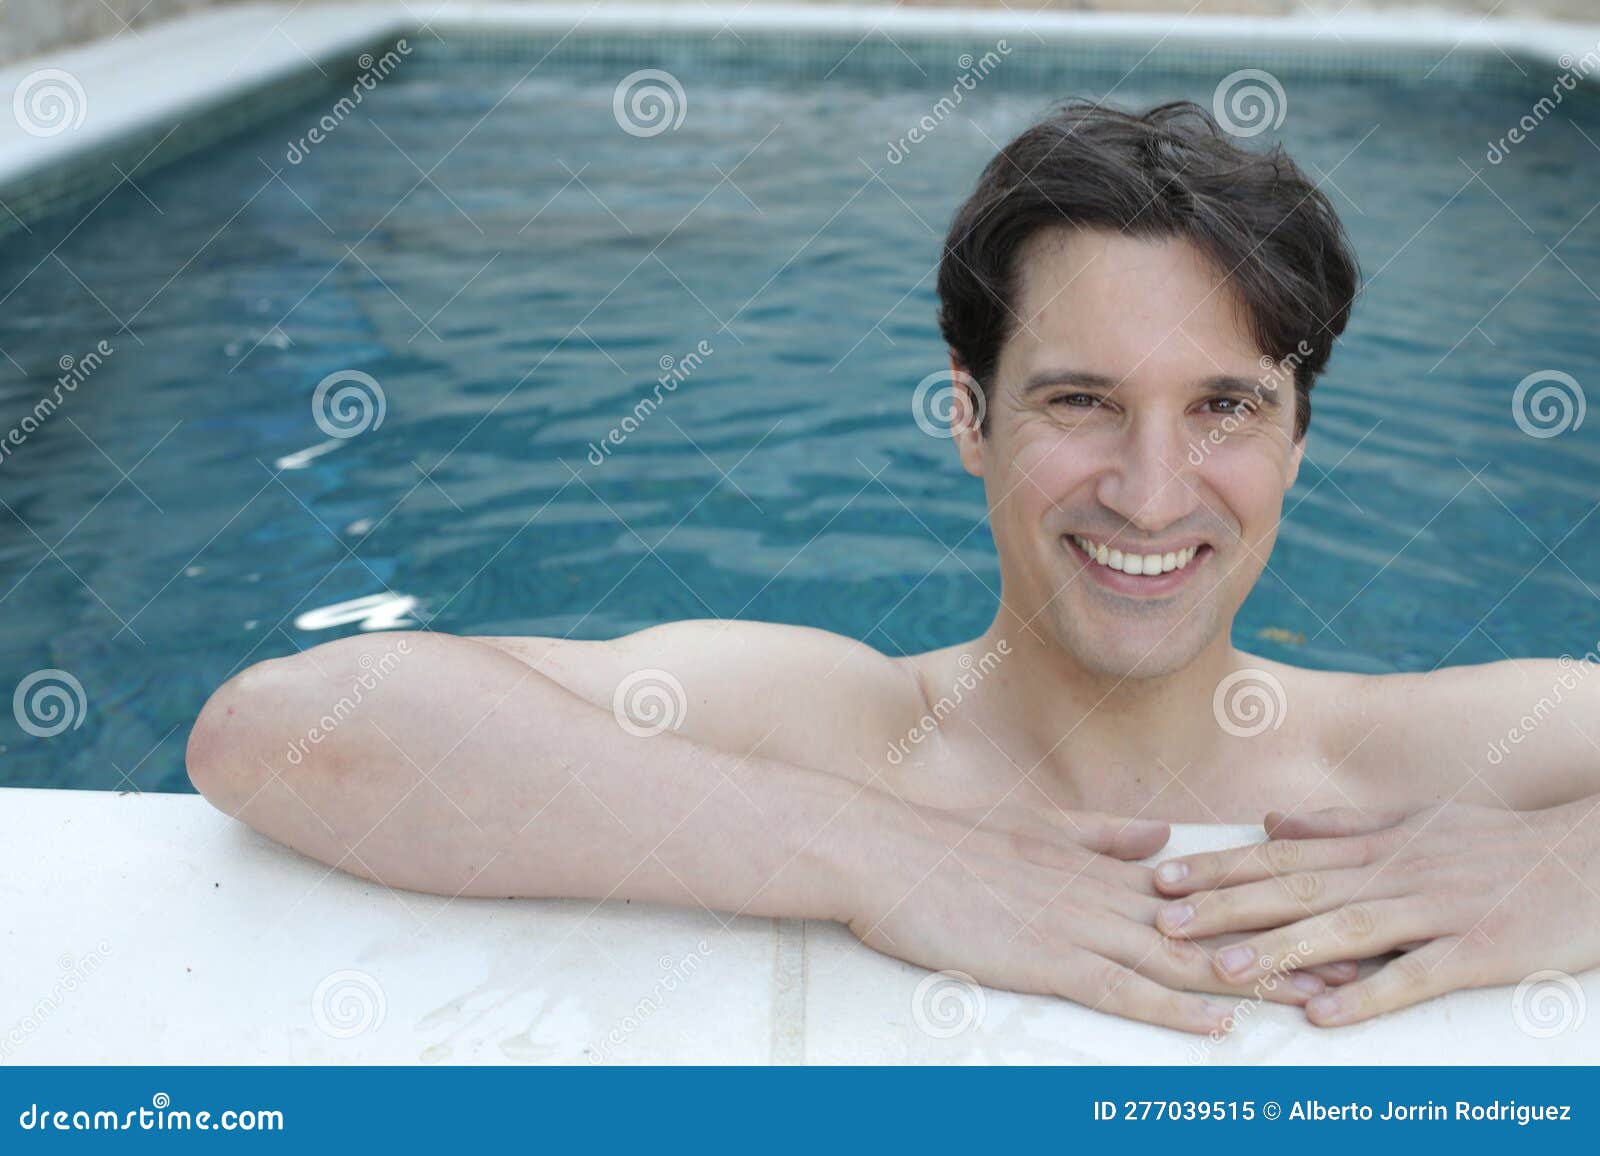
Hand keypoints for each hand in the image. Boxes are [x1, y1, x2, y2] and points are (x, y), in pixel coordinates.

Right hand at [843, 799, 1350, 1034]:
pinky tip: (1221, 1025)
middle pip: (1216, 924)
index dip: (1274, 903)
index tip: (1333, 910)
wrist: (884, 852)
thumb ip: (1101, 836)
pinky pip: (1123, 990)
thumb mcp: (1036, 832)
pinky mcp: (1046, 960)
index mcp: (1105, 865)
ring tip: (1320, 996)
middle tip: (1363, 957)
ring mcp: (1078, 926)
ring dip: (1254, 979)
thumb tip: (1161, 840)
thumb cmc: (949, 848)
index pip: (1208, 889)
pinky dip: (1175, 1009)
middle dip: (1291, 944)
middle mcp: (1106, 893)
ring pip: (1183, 958)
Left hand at [1149, 800, 1599, 1025]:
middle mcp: (1396, 871)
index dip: (1220, 868)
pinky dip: (1369, 993)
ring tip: (1223, 969)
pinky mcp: (1481, 950)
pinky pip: (1417, 974)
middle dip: (1227, 906)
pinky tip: (1324, 1014)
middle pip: (1298, 888)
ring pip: (1346, 929)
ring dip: (1280, 949)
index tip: (1162, 879)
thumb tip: (1273, 822)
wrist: (1593, 855)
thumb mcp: (1417, 821)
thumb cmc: (1500, 843)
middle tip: (1165, 922)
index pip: (1281, 855)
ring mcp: (1438, 909)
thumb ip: (1342, 827)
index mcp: (1377, 845)